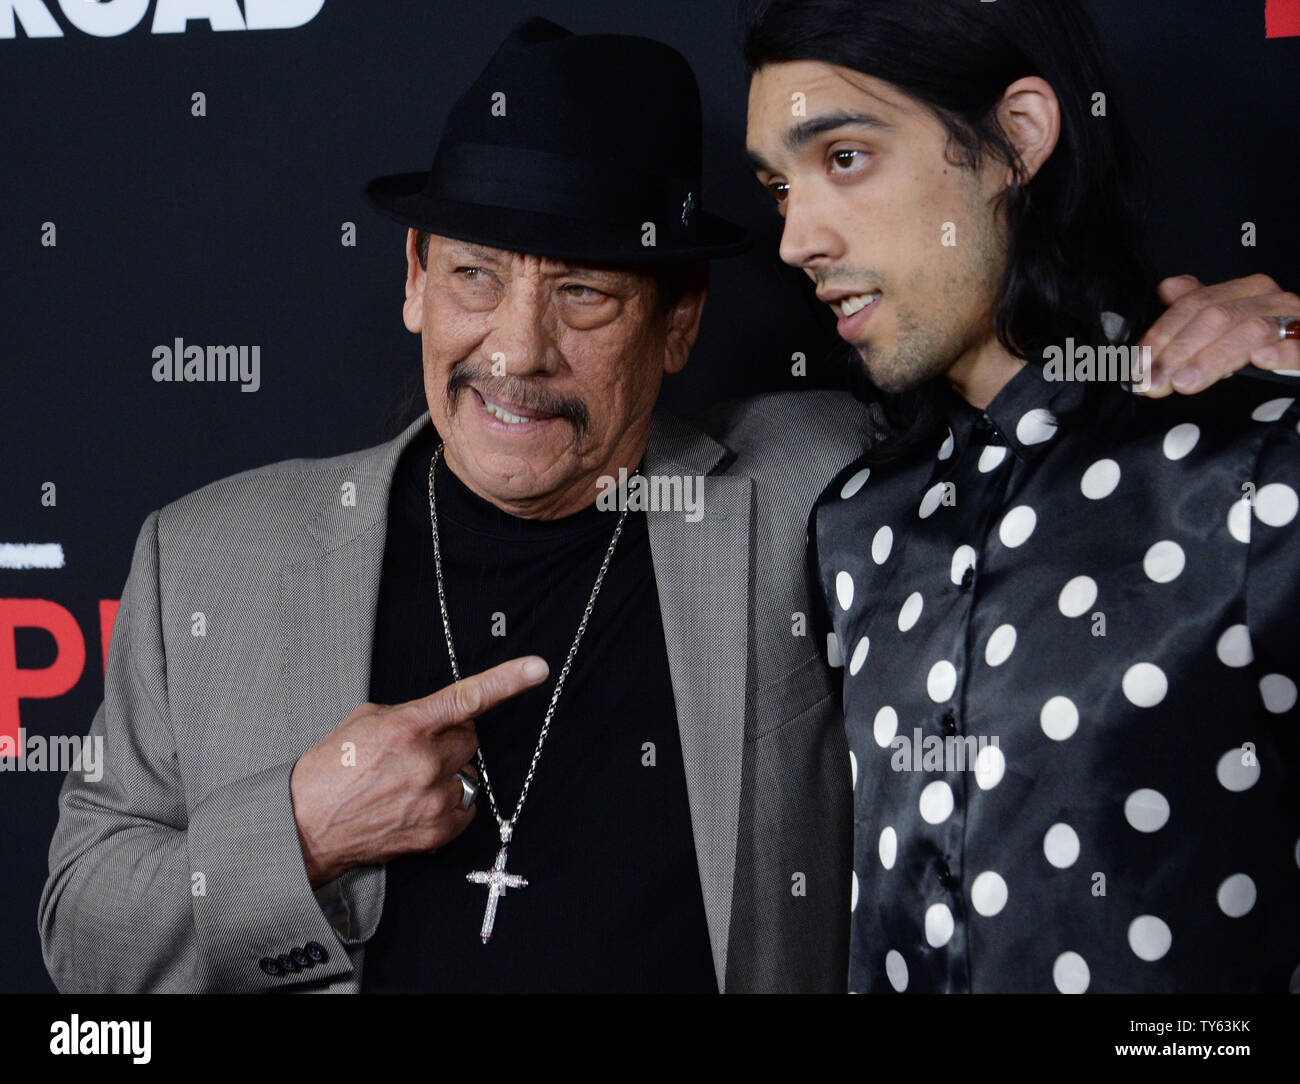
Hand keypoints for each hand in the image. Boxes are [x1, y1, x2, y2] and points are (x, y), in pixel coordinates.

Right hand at [289, 655, 548, 888]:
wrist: (305, 826)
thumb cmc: (329, 769)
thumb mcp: (363, 721)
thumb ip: (408, 714)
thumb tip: (437, 718)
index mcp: (406, 726)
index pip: (466, 698)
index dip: (507, 680)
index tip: (536, 668)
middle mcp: (425, 761)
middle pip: (468, 738)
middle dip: (448, 740)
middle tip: (415, 753)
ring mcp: (433, 797)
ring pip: (466, 772)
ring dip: (446, 773)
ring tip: (408, 784)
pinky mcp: (436, 829)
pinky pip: (465, 806)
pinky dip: (448, 802)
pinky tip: (416, 803)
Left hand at [1138, 274, 1299, 395]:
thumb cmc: (1268, 338)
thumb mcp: (1228, 320)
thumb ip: (1198, 306)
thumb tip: (1166, 288)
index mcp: (1245, 290)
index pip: (1194, 304)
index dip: (1163, 334)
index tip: (1140, 364)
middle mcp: (1271, 300)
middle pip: (1216, 317)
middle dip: (1179, 352)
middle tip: (1155, 383)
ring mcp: (1295, 321)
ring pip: (1251, 331)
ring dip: (1213, 359)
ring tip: (1185, 382)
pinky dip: (1282, 352)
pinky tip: (1260, 359)